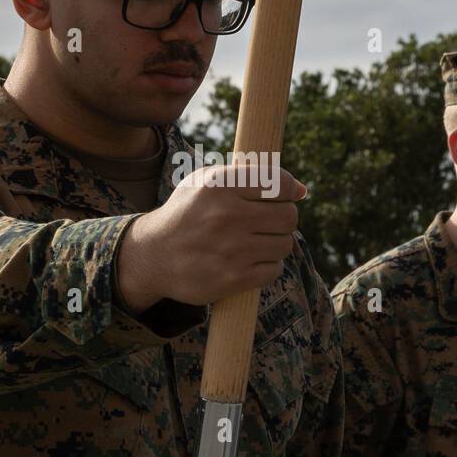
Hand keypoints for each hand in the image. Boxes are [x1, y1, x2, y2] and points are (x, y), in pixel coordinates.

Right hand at [116, 163, 307, 311]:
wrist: (154, 256)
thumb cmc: (188, 213)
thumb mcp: (207, 182)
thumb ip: (252, 177)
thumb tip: (302, 190)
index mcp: (220, 185)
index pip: (281, 183)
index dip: (289, 190)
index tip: (282, 196)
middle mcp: (226, 216)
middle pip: (289, 216)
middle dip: (284, 218)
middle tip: (268, 222)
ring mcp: (231, 250)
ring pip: (285, 244)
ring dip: (275, 243)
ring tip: (255, 242)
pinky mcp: (232, 279)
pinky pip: (274, 270)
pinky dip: (267, 266)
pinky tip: (249, 261)